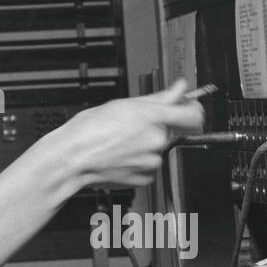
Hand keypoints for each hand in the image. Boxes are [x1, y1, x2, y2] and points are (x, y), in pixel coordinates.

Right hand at [44, 78, 204, 187]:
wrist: (72, 159)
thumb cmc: (88, 131)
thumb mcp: (123, 105)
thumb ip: (159, 98)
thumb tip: (179, 89)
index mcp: (153, 118)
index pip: (194, 114)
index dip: (194, 110)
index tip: (188, 107)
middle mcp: (157, 140)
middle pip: (171, 130)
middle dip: (158, 127)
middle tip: (134, 125)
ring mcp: (153, 161)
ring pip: (159, 148)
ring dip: (146, 144)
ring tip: (122, 141)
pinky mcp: (146, 177)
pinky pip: (150, 165)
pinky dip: (139, 160)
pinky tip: (121, 155)